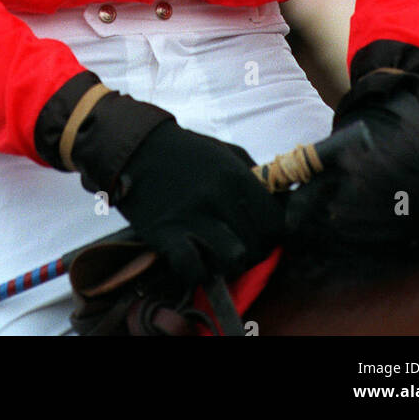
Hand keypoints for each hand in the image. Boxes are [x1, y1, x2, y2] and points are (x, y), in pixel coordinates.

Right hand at [110, 119, 285, 289]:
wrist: (137, 147)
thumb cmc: (186, 151)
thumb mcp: (226, 153)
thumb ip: (255, 177)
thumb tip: (282, 205)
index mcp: (236, 177)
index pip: (275, 223)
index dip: (272, 235)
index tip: (261, 235)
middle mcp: (219, 197)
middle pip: (258, 246)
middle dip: (252, 251)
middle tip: (237, 244)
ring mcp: (192, 217)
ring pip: (233, 260)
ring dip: (228, 264)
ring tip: (218, 254)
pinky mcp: (166, 234)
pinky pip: (194, 270)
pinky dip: (197, 272)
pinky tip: (194, 260)